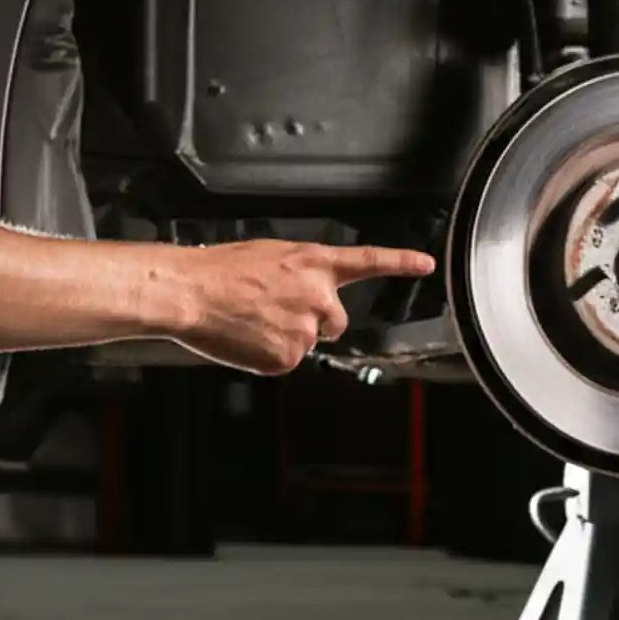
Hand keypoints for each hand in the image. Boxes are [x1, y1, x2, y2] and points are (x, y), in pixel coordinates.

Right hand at [171, 239, 435, 374]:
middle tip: (276, 313)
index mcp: (314, 263)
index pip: (368, 260)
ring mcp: (307, 329)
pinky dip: (266, 355)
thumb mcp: (269, 257)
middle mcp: (319, 295)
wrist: (193, 292)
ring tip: (250, 320)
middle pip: (336, 322)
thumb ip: (297, 276)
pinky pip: (284, 362)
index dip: (401, 262)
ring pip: (306, 343)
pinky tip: (246, 338)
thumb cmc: (220, 271)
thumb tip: (298, 298)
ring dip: (284, 337)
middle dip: (314, 322)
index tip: (425, 264)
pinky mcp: (289, 357)